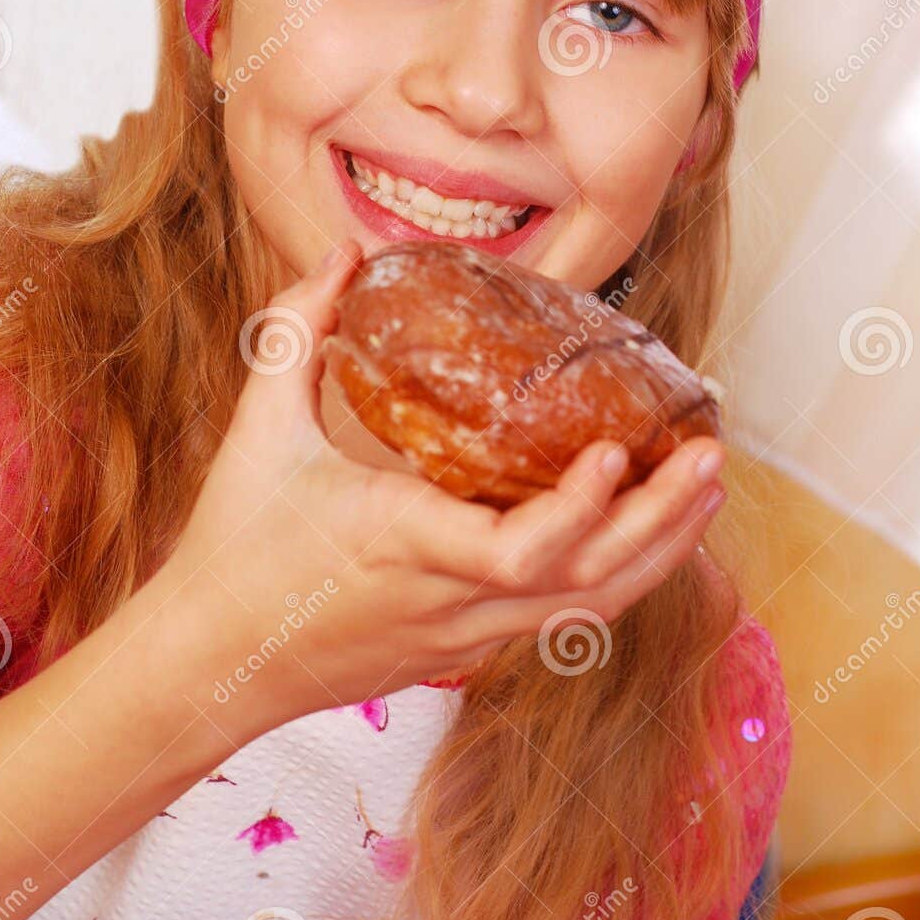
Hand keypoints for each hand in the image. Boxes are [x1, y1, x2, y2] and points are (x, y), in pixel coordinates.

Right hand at [161, 238, 726, 741]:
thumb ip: (297, 332)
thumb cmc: (232, 548)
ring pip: (587, 610)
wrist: (210, 664)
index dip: (575, 512)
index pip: (512, 551)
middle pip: (582, 583)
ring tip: (704, 487)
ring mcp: (463, 635)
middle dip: (659, 522)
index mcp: (400, 543)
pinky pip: (563, 620)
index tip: (610, 454)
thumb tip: (344, 255)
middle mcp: (448, 600)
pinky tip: (650, 535)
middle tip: (708, 454)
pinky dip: (620, 578)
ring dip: (658, 551)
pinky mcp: (465, 649)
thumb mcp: (258, 430)